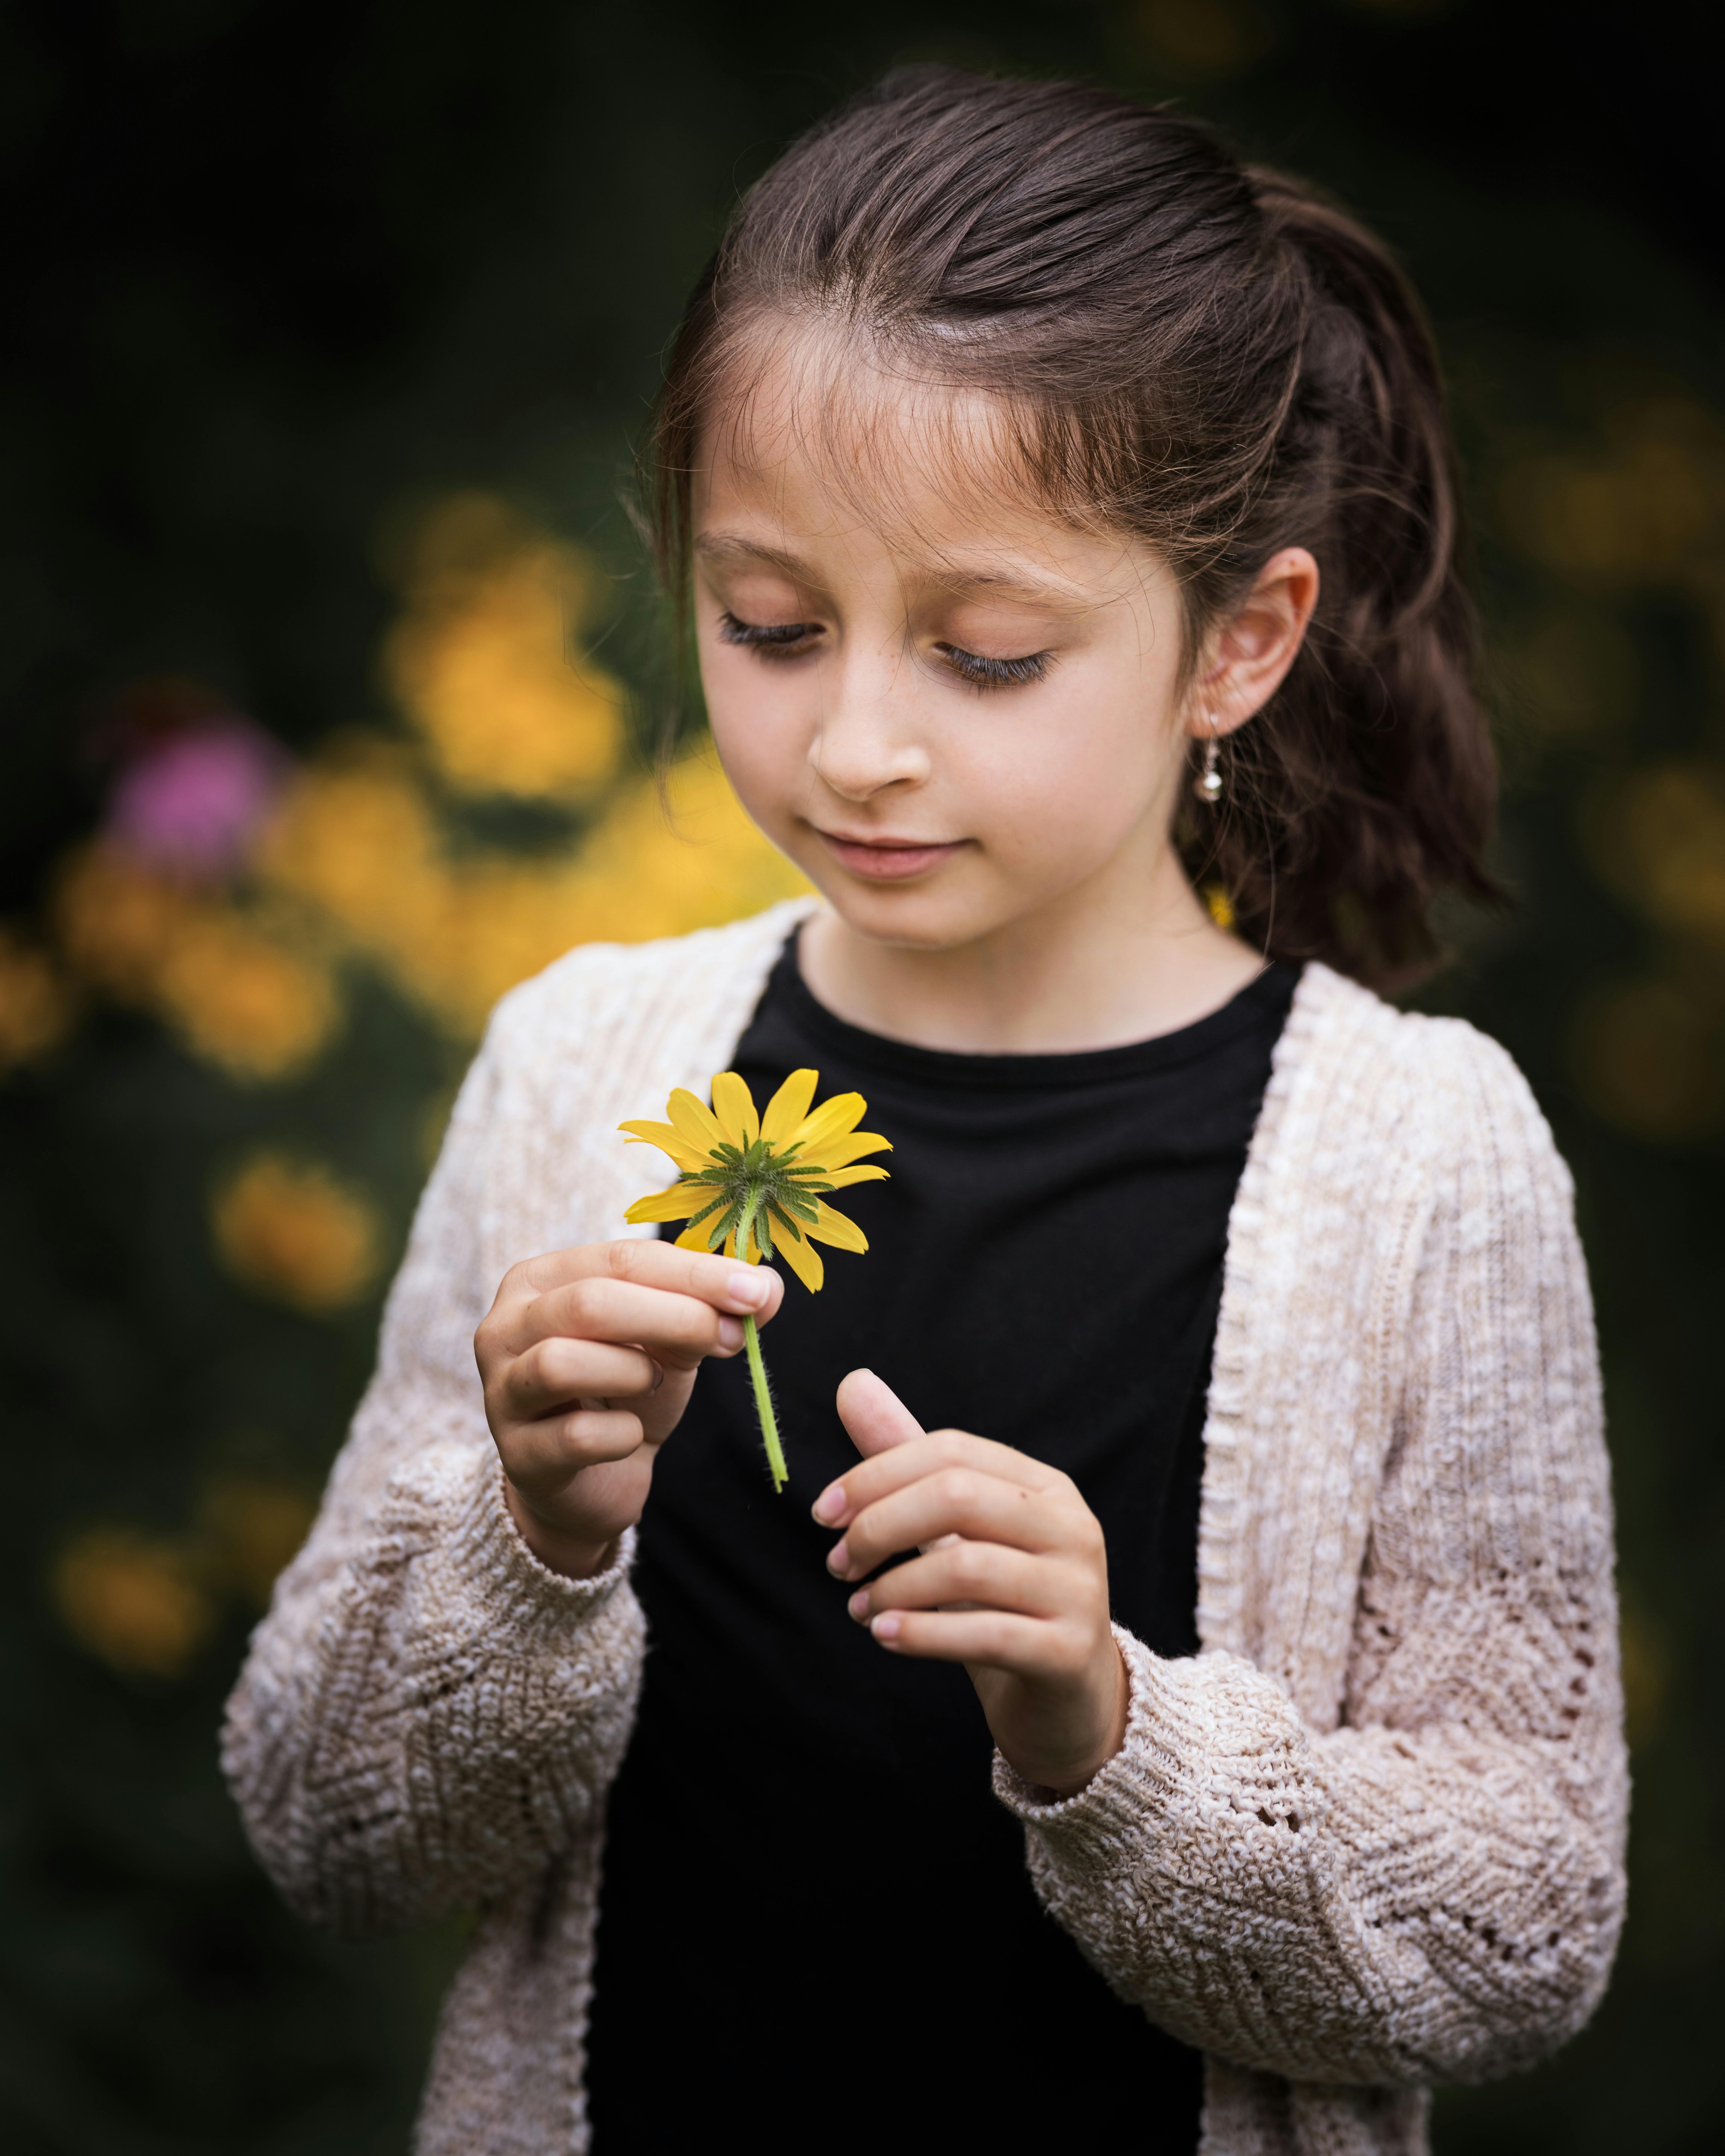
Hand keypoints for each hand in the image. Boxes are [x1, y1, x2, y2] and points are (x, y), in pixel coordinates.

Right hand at [474, 1241, 782, 1578]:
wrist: (594, 1480)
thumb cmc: (628, 1390)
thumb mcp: (671, 1339)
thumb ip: (711, 1307)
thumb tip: (767, 1291)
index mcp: (542, 1279)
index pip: (622, 1258)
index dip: (695, 1273)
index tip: (756, 1293)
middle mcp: (505, 1326)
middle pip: (590, 1303)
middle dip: (675, 1316)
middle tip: (732, 1338)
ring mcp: (502, 1391)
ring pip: (563, 1362)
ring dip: (633, 1371)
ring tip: (653, 1382)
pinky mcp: (518, 1455)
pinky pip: (575, 1436)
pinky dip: (621, 1434)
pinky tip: (630, 1433)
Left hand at [814, 1370, 1127, 1796]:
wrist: (1064, 1699)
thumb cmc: (1002, 1603)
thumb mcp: (955, 1529)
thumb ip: (908, 1458)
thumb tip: (852, 1382)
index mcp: (1046, 1486)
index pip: (952, 1452)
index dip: (877, 1474)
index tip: (823, 1512)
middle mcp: (1072, 1527)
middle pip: (958, 1496)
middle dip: (880, 1525)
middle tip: (838, 1564)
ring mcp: (1078, 1591)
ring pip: (967, 1567)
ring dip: (894, 1587)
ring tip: (860, 1608)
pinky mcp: (1069, 1652)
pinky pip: (986, 1634)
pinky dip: (922, 1633)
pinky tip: (884, 1636)